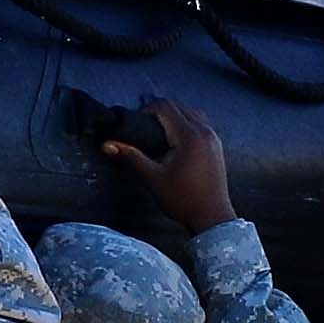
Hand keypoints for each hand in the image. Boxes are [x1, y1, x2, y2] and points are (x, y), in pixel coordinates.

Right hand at [101, 96, 231, 231]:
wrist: (212, 217)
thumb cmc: (183, 200)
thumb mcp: (153, 178)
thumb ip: (131, 156)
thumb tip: (107, 144)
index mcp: (189, 136)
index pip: (165, 106)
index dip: (147, 110)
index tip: (138, 126)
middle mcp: (204, 131)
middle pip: (178, 105)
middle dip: (159, 111)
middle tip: (145, 129)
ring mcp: (213, 137)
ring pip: (191, 111)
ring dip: (174, 115)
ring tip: (160, 133)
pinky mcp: (216, 145)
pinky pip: (201, 122)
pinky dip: (187, 123)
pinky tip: (177, 140)